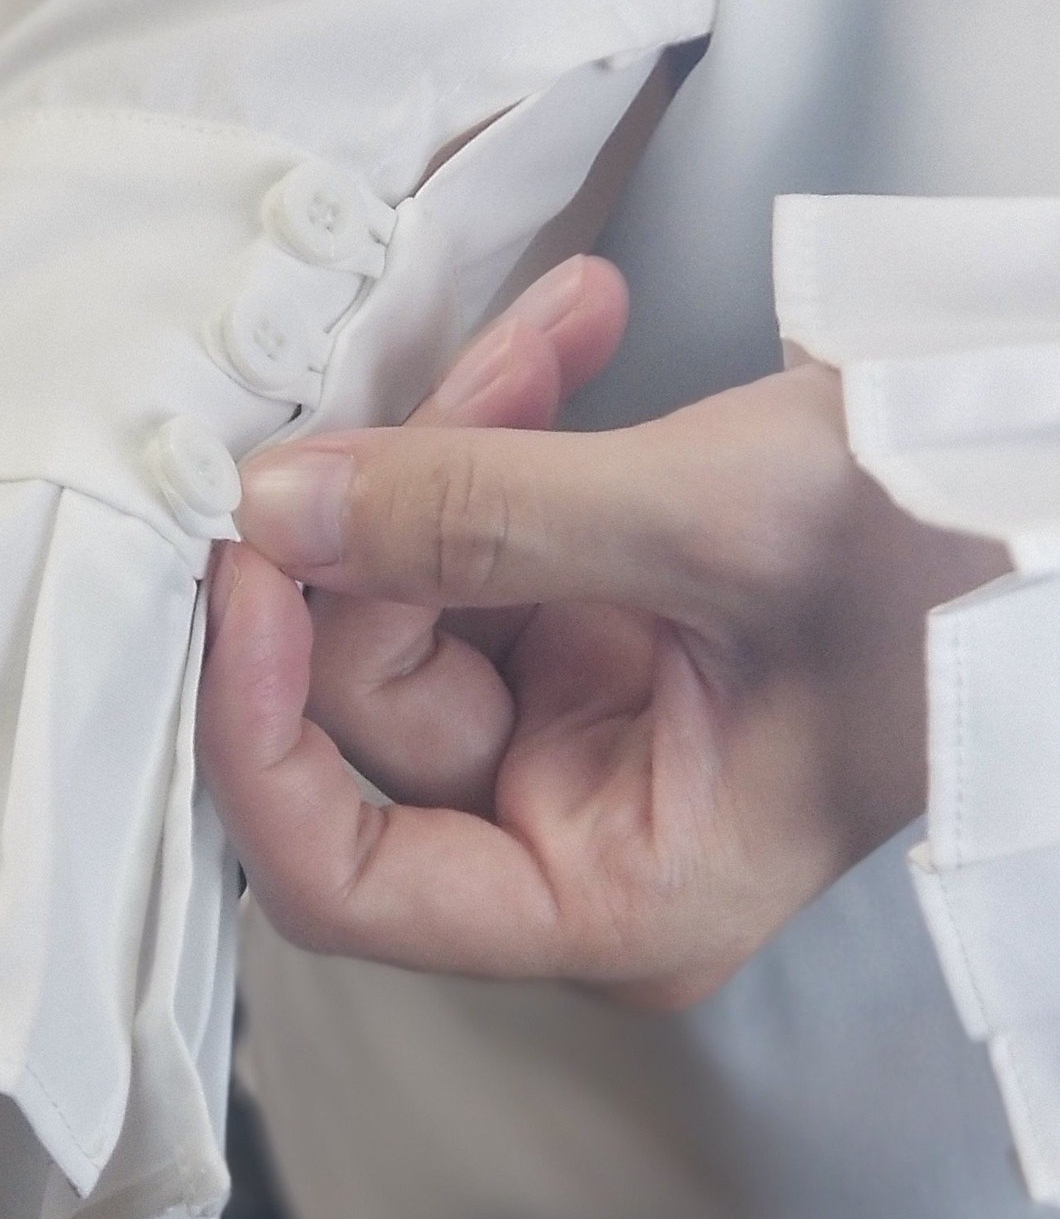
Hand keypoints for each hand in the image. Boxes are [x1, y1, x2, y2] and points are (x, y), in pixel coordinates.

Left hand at [199, 258, 1007, 1006]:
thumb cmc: (971, 552)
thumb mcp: (722, 526)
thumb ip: (478, 516)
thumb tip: (274, 505)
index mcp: (611, 888)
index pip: (341, 873)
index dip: (258, 728)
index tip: (246, 568)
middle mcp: (578, 826)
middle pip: (373, 697)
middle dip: (388, 520)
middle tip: (450, 388)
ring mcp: (580, 726)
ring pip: (418, 596)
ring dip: (458, 448)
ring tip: (560, 330)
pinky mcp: (593, 634)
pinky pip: (485, 543)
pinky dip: (507, 438)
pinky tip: (570, 338)